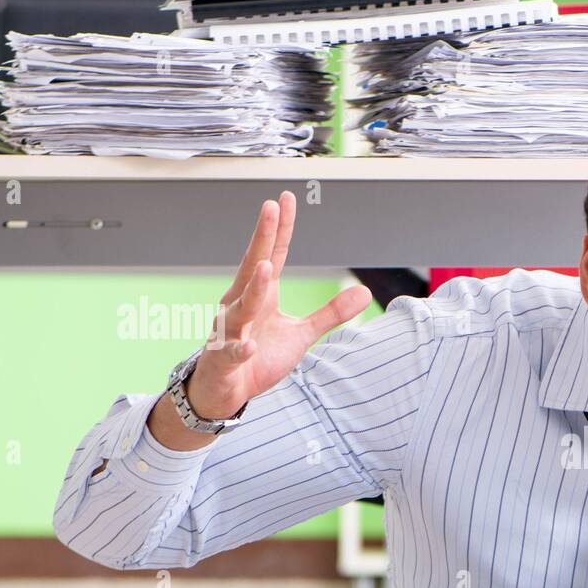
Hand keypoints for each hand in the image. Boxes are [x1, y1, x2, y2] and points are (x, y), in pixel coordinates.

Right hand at [188, 191, 372, 418]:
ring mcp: (231, 330)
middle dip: (262, 238)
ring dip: (253, 288)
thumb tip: (364, 291)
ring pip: (242, 306)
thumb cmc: (258, 356)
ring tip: (265, 267)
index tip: (285, 198)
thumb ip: (330, 313)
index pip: (272, 255)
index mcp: (259, 295)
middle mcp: (241, 304)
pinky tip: (250, 345)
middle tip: (270, 208)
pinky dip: (240, 347)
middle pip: (253, 266)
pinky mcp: (225, 358)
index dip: (279, 228)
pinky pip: (233, 351)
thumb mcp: (301, 333)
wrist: (224, 389)